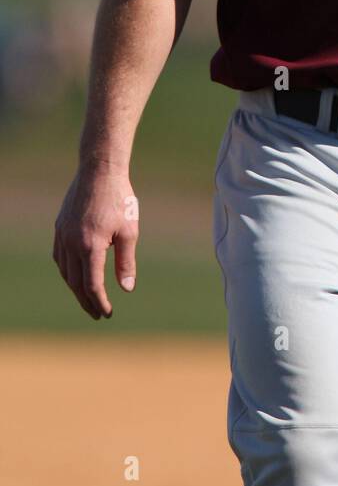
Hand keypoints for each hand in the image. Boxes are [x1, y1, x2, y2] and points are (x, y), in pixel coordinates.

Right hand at [53, 166, 138, 319]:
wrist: (99, 171)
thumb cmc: (120, 199)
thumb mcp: (129, 231)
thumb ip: (126, 261)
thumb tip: (127, 289)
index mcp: (91, 246)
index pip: (92, 285)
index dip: (99, 303)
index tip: (108, 313)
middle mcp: (72, 243)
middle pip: (75, 283)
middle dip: (87, 301)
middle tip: (98, 314)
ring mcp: (62, 235)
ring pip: (65, 271)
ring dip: (75, 289)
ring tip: (88, 299)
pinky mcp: (59, 227)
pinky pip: (59, 257)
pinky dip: (67, 271)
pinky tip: (75, 275)